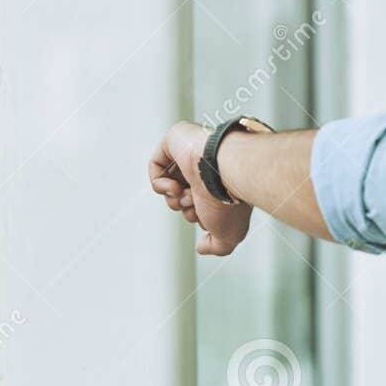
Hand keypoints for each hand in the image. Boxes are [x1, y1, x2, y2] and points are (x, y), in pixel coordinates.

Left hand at [148, 121, 253, 256]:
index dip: (197, 215)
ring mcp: (193, 152)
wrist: (225, 174)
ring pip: (169, 183)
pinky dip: (160, 184)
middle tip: (197, 204)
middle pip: (182, 195)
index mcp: (224, 184)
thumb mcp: (229, 236)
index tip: (207, 216)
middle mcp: (209, 167)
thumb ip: (217, 246)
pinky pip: (156, 166)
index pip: (200, 202)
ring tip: (187, 194)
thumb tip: (201, 247)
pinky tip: (174, 186)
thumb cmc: (230, 201)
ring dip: (174, 198)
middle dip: (185, 207)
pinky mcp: (176, 139)